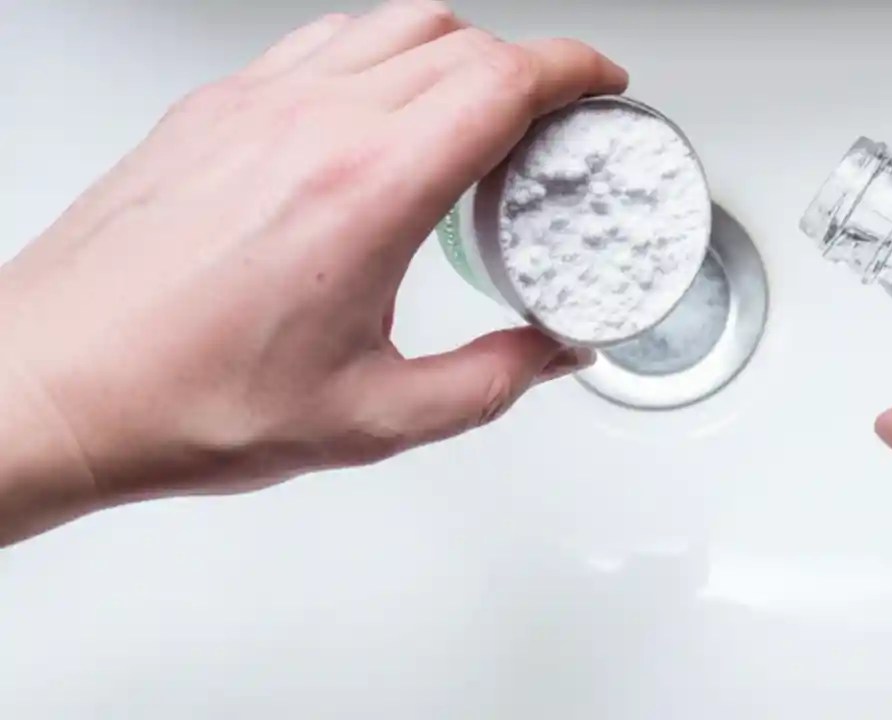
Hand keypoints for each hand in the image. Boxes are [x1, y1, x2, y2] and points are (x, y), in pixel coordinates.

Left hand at [0, 1, 624, 544]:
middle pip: (458, 38)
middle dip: (526, 64)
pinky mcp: (212, 107)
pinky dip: (380, 53)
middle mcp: (312, 122)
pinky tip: (380, 112)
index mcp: (367, 189)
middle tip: (552, 115)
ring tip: (474, 109)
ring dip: (455, 49)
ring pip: (390, 21)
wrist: (55, 382)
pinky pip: (322, 40)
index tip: (601, 84)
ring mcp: (255, 102)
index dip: (572, 68)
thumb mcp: (372, 417)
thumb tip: (552, 352)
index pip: (502, 79)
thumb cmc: (184, 397)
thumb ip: (489, 382)